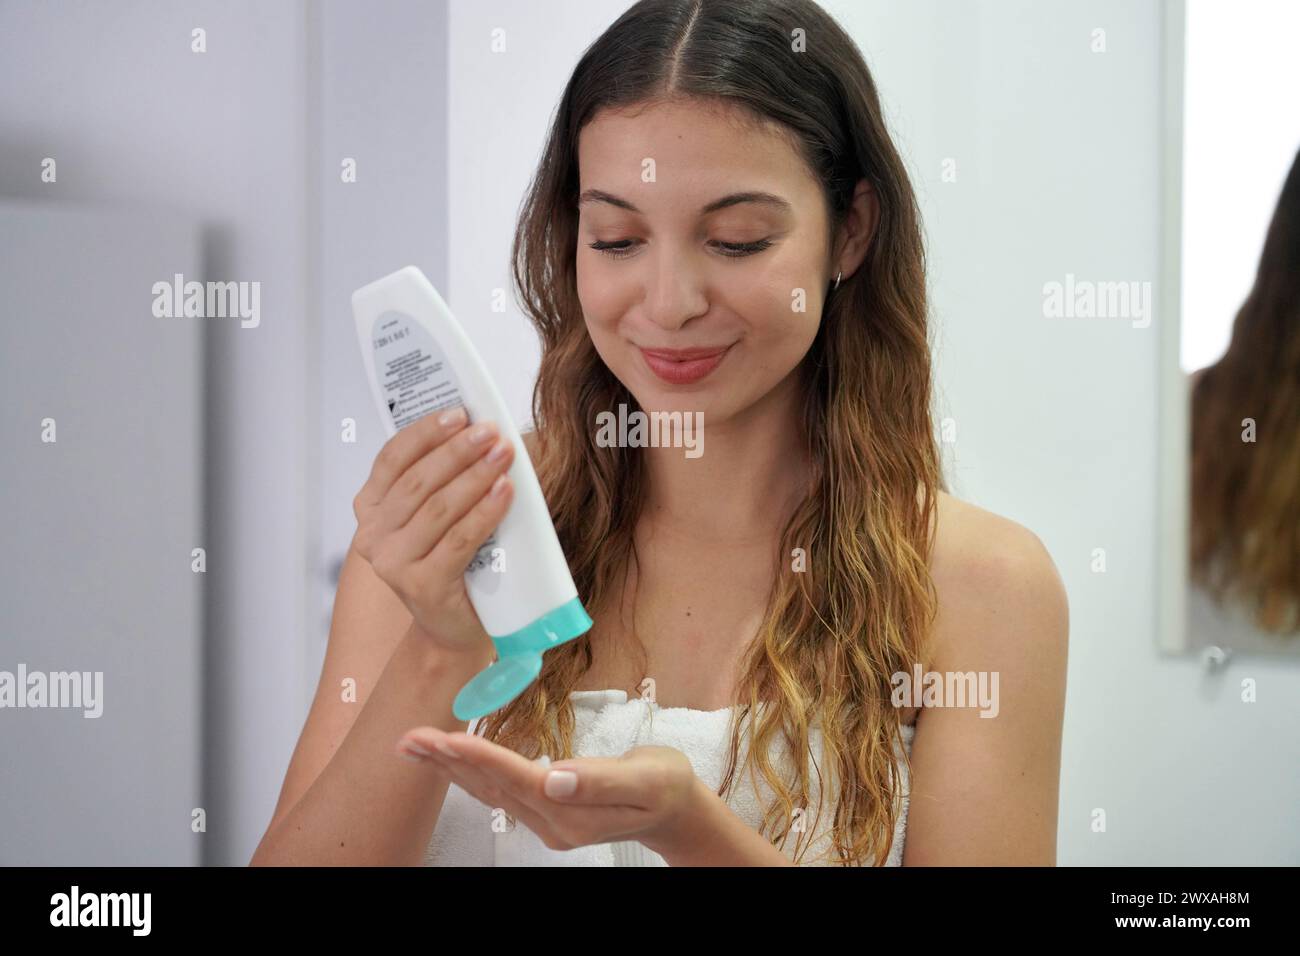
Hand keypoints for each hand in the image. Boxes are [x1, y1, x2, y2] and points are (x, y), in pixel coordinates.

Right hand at [351, 407, 514, 654]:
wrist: (453, 626)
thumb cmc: (451, 562)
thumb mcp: (436, 516)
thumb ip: (443, 479)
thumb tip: (482, 432)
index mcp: (371, 508)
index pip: (392, 459)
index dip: (425, 433)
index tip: (459, 413)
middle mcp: (373, 535)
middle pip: (417, 481)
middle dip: (458, 451)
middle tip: (491, 432)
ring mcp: (394, 562)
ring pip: (438, 508)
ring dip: (475, 476)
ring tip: (504, 455)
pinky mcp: (422, 585)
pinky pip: (459, 539)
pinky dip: (485, 511)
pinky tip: (505, 492)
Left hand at [397, 727, 699, 852]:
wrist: (674, 809)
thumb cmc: (665, 785)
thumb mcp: (648, 779)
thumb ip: (603, 780)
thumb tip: (558, 777)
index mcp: (575, 811)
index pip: (519, 780)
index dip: (482, 758)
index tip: (448, 738)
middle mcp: (553, 821)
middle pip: (493, 787)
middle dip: (449, 761)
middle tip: (410, 738)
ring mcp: (547, 821)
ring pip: (489, 791)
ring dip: (450, 767)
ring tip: (414, 746)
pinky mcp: (544, 812)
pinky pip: (499, 792)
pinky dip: (469, 773)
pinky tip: (449, 760)